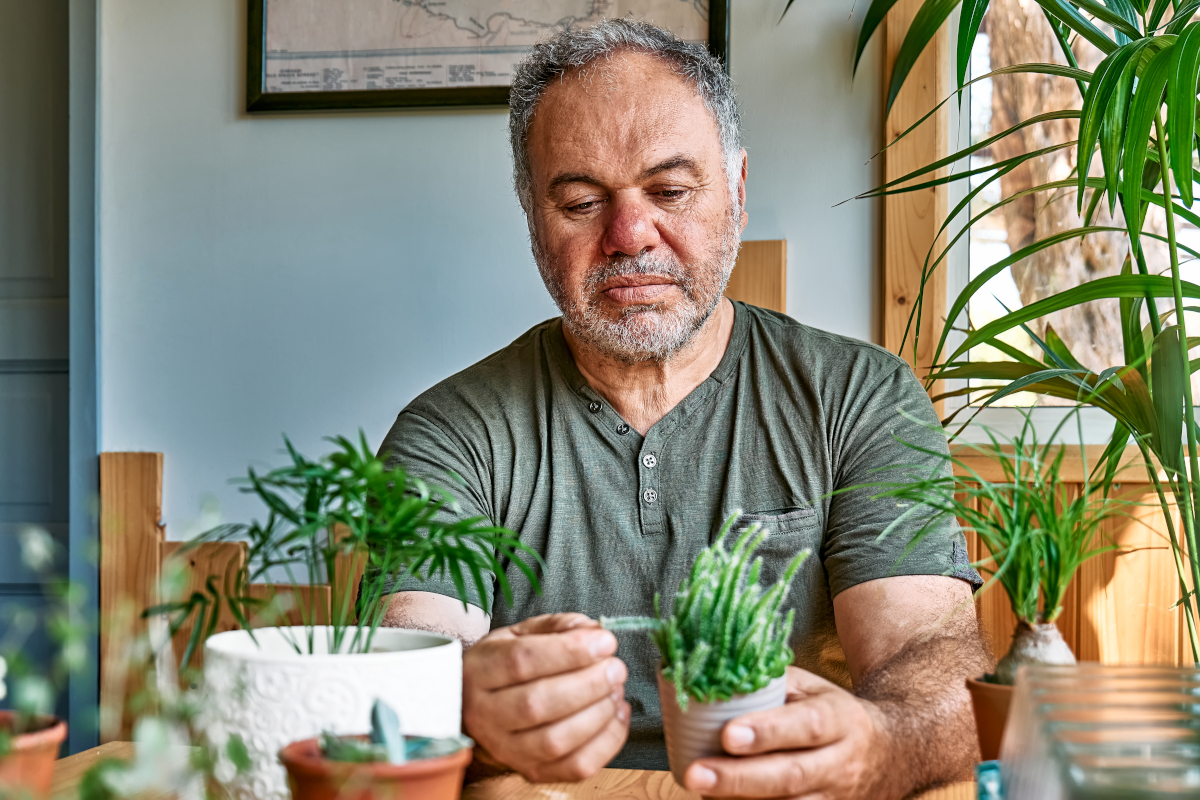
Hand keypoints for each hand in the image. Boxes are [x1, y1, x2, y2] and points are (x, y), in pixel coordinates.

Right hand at [462, 613, 630, 782]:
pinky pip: (574, 767)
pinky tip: (617, 714)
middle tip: (616, 668)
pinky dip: (606, 741)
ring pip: (555, 740)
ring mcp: (506, 749)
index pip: (522, 660)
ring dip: (598, 713)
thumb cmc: (506, 664)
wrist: (480, 706)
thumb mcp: (522, 633)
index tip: (605, 642)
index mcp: (480, 670)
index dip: (570, 651)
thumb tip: (595, 633)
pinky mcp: (531, 772)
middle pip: (538, 702)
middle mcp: (485, 714)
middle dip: (589, 683)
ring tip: (615, 689)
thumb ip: (559, 627)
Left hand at [682, 667, 891, 799]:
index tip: (728, 734)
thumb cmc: (831, 714)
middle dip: (739, 778)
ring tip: (702, 790)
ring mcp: (835, 798)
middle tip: (695, 773)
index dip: (768, 732)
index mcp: (839, 719)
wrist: (888, 754)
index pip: (805, 725)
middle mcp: (841, 763)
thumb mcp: (810, 688)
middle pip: (791, 776)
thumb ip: (769, 684)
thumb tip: (713, 677)